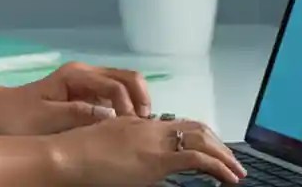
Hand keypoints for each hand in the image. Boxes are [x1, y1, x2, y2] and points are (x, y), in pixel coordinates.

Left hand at [1, 61, 152, 134]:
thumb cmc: (19, 117)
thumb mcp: (46, 118)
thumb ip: (77, 114)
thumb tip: (109, 114)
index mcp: (76, 75)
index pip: (114, 84)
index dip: (127, 105)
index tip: (131, 128)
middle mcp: (86, 74)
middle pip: (128, 77)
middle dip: (141, 99)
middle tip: (144, 126)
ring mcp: (89, 84)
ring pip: (125, 86)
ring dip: (136, 103)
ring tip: (139, 129)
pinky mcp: (89, 96)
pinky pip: (116, 97)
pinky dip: (127, 109)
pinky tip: (127, 128)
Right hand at [48, 116, 246, 185]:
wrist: (67, 156)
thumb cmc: (77, 155)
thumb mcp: (105, 145)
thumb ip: (125, 147)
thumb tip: (135, 161)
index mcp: (137, 123)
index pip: (177, 124)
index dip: (199, 136)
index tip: (211, 150)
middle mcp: (150, 127)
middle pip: (195, 128)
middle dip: (218, 145)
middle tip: (230, 162)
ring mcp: (154, 141)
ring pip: (202, 140)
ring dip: (224, 156)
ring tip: (235, 172)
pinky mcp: (157, 159)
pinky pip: (197, 158)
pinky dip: (218, 167)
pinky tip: (227, 178)